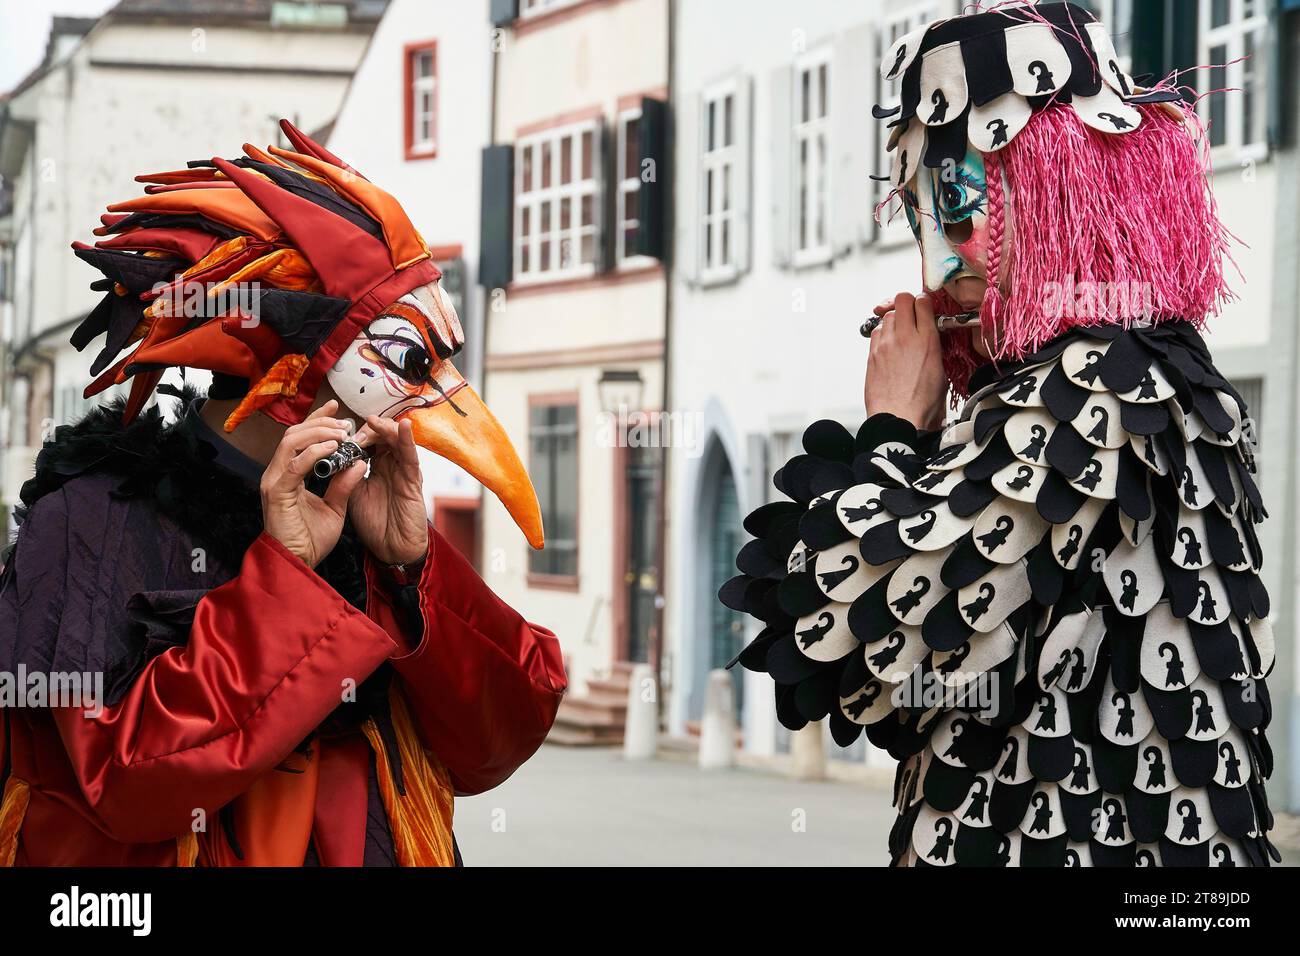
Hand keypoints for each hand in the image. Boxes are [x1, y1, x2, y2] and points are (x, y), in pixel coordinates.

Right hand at [261, 400, 366, 567]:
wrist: (298, 563)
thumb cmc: (311, 539)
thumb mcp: (335, 507)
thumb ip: (344, 484)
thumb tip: (357, 462)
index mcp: (288, 475)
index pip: (300, 439)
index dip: (317, 420)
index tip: (337, 409)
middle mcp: (278, 474)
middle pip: (294, 434)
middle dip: (320, 423)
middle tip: (345, 424)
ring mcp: (274, 481)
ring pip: (291, 442)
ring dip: (318, 433)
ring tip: (341, 434)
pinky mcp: (277, 492)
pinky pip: (294, 465)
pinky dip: (313, 453)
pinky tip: (332, 449)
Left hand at [349, 414, 429, 566]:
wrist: (392, 549)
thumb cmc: (375, 524)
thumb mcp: (353, 495)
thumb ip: (345, 476)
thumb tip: (331, 456)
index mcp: (377, 467)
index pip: (368, 441)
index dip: (355, 433)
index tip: (338, 430)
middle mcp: (392, 465)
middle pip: (383, 436)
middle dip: (369, 429)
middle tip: (353, 428)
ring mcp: (404, 471)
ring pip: (397, 441)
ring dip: (386, 428)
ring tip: (374, 421)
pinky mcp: (414, 480)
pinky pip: (411, 455)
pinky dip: (408, 439)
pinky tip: (403, 426)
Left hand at [864, 292, 948, 430]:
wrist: (898, 418)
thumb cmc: (922, 404)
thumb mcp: (941, 373)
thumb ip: (934, 349)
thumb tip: (931, 340)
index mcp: (927, 340)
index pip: (923, 302)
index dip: (924, 302)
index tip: (925, 308)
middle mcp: (905, 337)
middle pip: (902, 299)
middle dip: (907, 303)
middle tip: (911, 313)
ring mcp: (886, 344)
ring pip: (887, 314)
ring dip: (894, 318)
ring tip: (900, 332)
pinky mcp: (872, 354)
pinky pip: (876, 331)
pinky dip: (883, 333)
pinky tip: (889, 345)